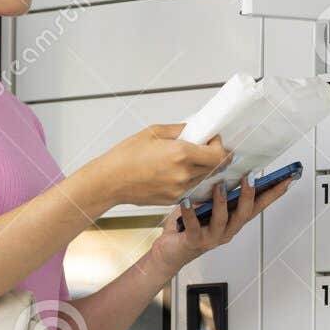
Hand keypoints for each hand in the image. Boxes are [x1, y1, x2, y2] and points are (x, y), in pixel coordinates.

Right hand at [95, 123, 231, 205]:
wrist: (110, 181)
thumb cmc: (126, 156)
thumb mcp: (154, 132)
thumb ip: (180, 130)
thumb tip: (196, 130)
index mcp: (181, 154)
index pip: (219, 155)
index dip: (220, 146)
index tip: (212, 139)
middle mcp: (184, 174)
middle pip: (215, 167)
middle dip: (212, 155)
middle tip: (202, 147)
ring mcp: (180, 189)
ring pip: (204, 178)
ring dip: (202, 167)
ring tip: (183, 159)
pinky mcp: (174, 199)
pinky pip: (191, 187)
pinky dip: (189, 178)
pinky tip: (173, 171)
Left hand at [149, 170, 294, 270]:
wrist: (170, 252)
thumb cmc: (188, 227)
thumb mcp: (207, 205)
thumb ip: (217, 192)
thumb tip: (224, 168)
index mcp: (233, 221)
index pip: (258, 206)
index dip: (273, 194)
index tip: (285, 180)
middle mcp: (227, 231)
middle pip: (245, 213)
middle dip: (250, 195)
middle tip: (252, 177)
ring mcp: (212, 238)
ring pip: (223, 220)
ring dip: (223, 203)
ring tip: (221, 186)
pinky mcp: (194, 241)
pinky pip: (194, 226)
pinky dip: (190, 213)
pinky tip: (186, 201)